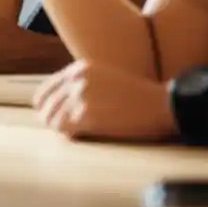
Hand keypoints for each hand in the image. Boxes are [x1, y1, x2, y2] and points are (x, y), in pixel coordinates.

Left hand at [32, 60, 176, 141]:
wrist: (162, 104)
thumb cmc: (137, 97)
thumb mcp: (105, 79)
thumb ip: (82, 85)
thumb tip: (58, 103)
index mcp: (79, 69)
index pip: (47, 89)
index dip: (45, 106)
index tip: (49, 117)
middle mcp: (77, 79)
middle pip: (46, 106)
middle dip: (51, 120)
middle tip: (61, 130)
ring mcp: (80, 96)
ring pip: (52, 119)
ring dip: (60, 129)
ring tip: (72, 135)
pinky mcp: (87, 115)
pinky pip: (64, 129)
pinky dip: (68, 135)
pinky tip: (78, 137)